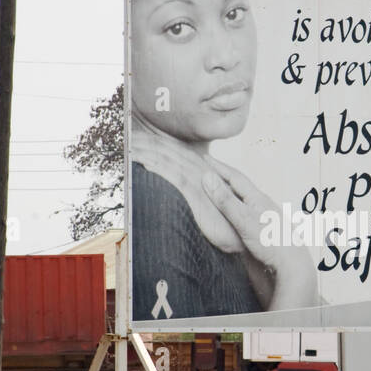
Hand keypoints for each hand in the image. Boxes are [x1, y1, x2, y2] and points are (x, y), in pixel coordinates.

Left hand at [131, 127, 242, 252]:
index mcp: (202, 170)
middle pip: (170, 152)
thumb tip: (187, 180)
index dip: (157, 143)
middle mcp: (200, 172)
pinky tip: (144, 163)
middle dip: (148, 143)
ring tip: (129, 146)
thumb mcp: (211, 199)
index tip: (138, 138)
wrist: (243, 232)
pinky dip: (159, 168)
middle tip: (127, 137)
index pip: (176, 151)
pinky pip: (175, 178)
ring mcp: (199, 182)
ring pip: (169, 161)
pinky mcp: (198, 196)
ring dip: (148, 152)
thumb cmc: (226, 219)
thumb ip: (199, 187)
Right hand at [202, 164, 318, 311]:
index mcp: (258, 198)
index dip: (219, 167)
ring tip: (219, 188)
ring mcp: (266, 216)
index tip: (205, 157)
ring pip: (244, 198)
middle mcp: (263, 204)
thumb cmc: (270, 242)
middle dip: (225, 176)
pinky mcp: (265, 230)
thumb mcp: (243, 219)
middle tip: (210, 167)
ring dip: (230, 191)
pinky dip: (235, 206)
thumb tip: (207, 177)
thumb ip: (225, 200)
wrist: (292, 266)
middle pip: (240, 185)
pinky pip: (246, 211)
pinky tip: (234, 213)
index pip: (235, 177)